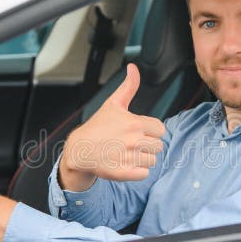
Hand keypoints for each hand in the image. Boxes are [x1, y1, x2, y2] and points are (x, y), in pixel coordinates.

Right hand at [59, 63, 165, 190]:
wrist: (80, 149)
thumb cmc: (98, 126)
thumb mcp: (113, 104)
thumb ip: (129, 86)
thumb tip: (133, 67)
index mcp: (135, 123)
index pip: (160, 130)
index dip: (150, 131)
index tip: (137, 131)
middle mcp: (133, 140)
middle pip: (158, 146)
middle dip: (147, 145)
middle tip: (129, 143)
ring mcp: (128, 157)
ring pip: (152, 161)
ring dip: (142, 159)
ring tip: (126, 153)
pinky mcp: (124, 173)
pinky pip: (144, 174)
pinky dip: (137, 171)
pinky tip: (125, 163)